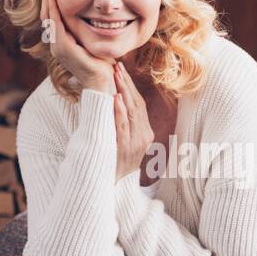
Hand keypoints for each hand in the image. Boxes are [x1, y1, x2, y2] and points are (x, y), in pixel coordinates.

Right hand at [39, 0, 114, 93]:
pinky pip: (56, 23)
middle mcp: (56, 44)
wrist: (101, 85)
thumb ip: (89, 32)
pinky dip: (53, 8)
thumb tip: (98, 18)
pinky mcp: (63, 48)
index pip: (53, 15)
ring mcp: (57, 46)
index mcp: (62, 42)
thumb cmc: (101, 66)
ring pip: (49, 15)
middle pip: (47, 12)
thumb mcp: (93, 43)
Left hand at [113, 61, 153, 182]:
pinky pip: (123, 127)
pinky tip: (117, 99)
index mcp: (145, 134)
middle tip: (117, 66)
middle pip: (138, 105)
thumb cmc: (112, 162)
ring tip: (116, 76)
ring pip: (132, 113)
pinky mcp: (125, 150)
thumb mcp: (122, 143)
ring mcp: (136, 144)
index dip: (131, 86)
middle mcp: (144, 138)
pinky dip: (120, 112)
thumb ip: (122, 124)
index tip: (122, 70)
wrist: (110, 188)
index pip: (140, 105)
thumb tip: (115, 100)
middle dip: (127, 84)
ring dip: (124, 92)